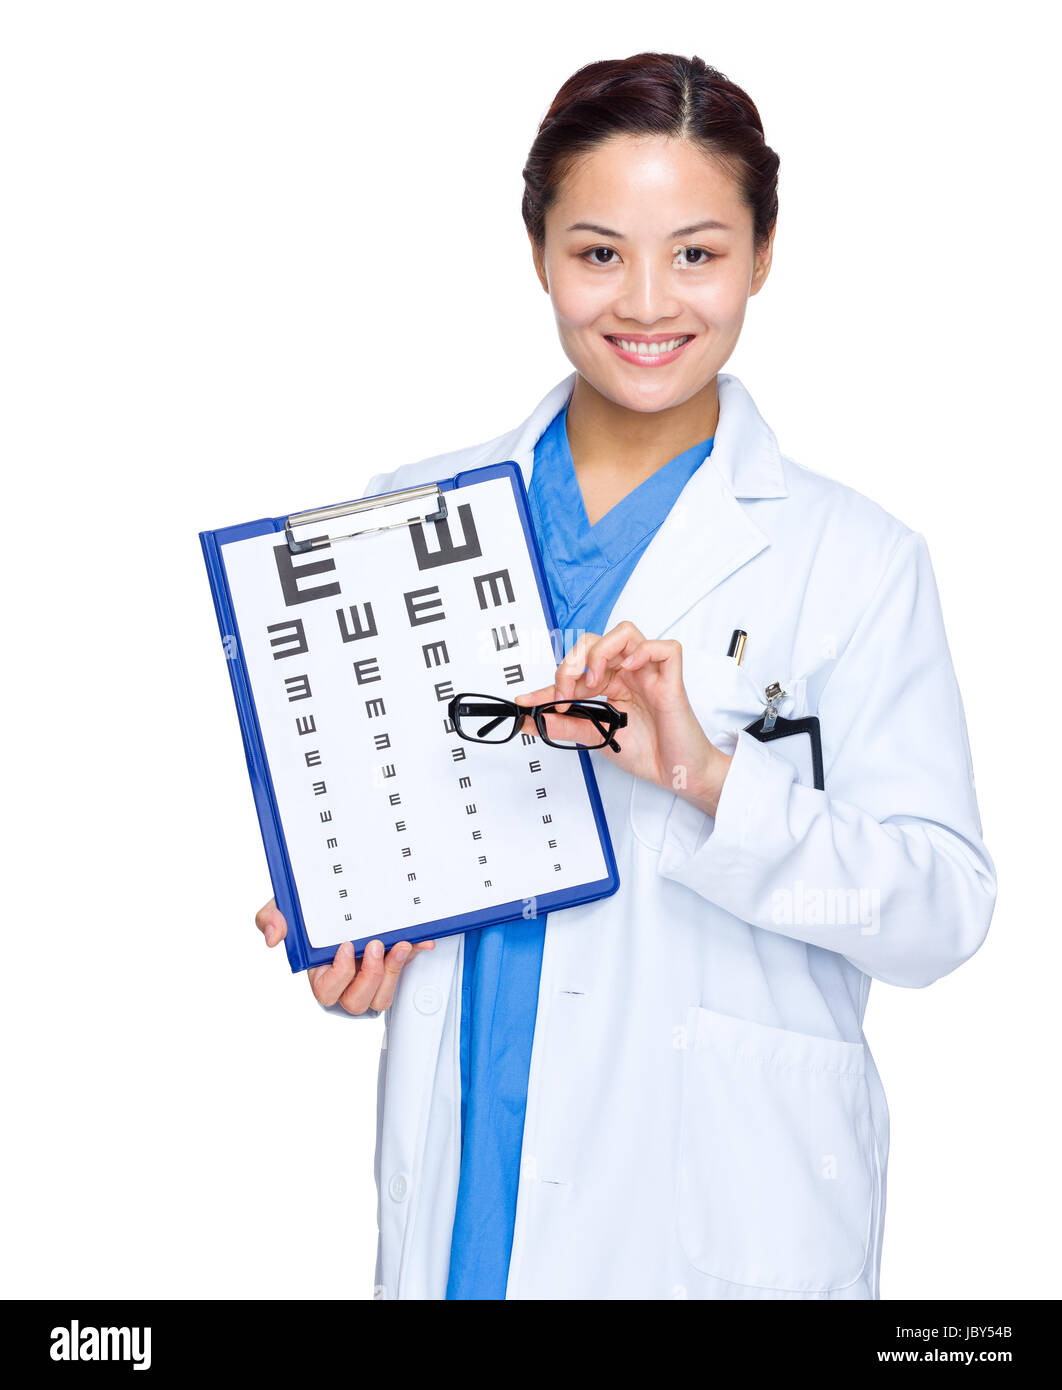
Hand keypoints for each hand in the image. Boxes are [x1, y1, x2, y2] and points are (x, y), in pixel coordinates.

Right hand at [254, 898, 434, 1013]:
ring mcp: (370, 976)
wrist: (342, 898)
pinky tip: (421, 941)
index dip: (340, 975)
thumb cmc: (311, 913)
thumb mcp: (286, 909)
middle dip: (370, 976)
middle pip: (358, 1001)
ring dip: (394, 972)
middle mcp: (346, 981)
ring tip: (400, 946)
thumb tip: (273, 936)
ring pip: (383, 997)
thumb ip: (271, 919)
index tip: (346, 948)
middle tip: (376, 945)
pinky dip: (415, 956)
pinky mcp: (391, 966)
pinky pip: (406, 972)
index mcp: (321, 973)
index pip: (327, 992)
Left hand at [514, 621, 730, 814]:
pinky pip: (666, 648)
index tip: (526, 701)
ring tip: (595, 683)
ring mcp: (650, 674)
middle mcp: (628, 673)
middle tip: (565, 696)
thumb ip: (566, 726)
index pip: (575, 670)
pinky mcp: (671, 681)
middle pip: (593, 641)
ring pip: (625, 632)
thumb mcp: (597, 739)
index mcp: (612, 684)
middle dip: (570, 664)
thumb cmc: (648, 753)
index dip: (548, 683)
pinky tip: (630, 670)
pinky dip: (644, 651)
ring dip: (601, 653)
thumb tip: (533, 720)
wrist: (676, 774)